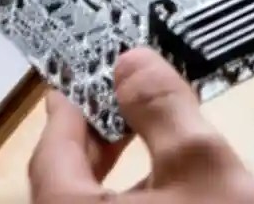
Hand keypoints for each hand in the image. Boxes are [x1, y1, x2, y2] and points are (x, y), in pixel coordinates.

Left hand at [28, 47, 253, 202]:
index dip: (73, 102)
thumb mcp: (202, 162)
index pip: (51, 148)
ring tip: (148, 137)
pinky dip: (129, 200)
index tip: (87, 75)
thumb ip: (163, 106)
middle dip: (97, 134)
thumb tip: (133, 64)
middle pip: (65, 179)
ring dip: (115, 170)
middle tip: (120, 98)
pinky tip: (167, 190)